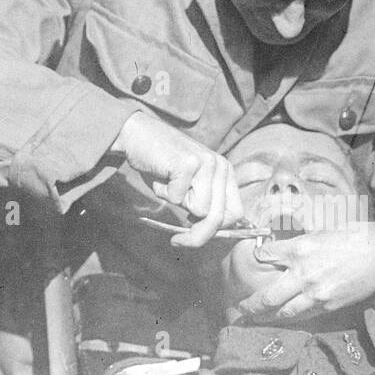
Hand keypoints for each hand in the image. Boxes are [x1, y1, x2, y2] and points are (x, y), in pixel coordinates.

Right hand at [112, 110, 243, 246]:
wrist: (138, 134)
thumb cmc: (162, 166)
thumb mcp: (189, 188)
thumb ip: (203, 205)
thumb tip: (209, 235)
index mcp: (225, 172)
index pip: (235, 213)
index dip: (218, 231)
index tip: (197, 238)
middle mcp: (221, 166)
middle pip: (219, 217)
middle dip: (198, 236)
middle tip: (178, 241)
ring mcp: (207, 162)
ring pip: (200, 210)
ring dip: (177, 204)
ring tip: (168, 184)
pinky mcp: (189, 163)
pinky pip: (177, 198)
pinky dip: (164, 193)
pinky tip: (161, 174)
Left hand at [234, 220, 374, 322]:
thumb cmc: (354, 237)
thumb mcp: (322, 231)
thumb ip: (300, 243)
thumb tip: (281, 250)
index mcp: (300, 248)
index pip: (265, 256)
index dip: (257, 258)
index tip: (254, 260)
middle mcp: (304, 273)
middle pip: (267, 296)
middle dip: (250, 305)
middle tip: (240, 308)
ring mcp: (315, 293)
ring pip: (283, 312)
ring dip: (265, 318)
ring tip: (254, 320)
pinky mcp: (328, 306)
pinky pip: (302, 316)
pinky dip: (289, 318)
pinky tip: (280, 319)